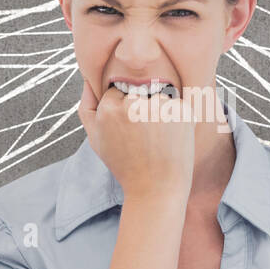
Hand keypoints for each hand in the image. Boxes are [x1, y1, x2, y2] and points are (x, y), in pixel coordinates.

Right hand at [76, 78, 194, 200]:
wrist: (156, 189)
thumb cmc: (125, 165)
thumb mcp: (96, 139)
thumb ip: (87, 107)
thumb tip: (88, 79)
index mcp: (110, 108)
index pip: (116, 92)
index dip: (123, 112)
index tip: (128, 132)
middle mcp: (134, 104)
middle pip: (137, 91)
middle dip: (141, 109)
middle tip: (144, 138)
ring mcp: (160, 106)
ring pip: (158, 96)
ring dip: (159, 111)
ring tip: (158, 139)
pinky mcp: (182, 111)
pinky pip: (177, 103)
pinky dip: (176, 117)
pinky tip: (171, 138)